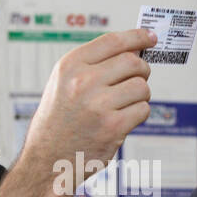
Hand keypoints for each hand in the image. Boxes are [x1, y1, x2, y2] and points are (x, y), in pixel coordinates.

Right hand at [20, 28, 156, 189]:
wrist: (46, 159)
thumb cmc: (57, 121)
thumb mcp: (63, 82)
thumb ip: (94, 64)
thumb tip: (134, 49)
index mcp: (70, 66)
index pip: (113, 41)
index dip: (137, 37)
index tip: (150, 37)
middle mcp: (83, 82)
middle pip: (133, 62)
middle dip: (141, 71)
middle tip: (136, 80)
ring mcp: (99, 105)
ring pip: (142, 87)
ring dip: (140, 96)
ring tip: (124, 104)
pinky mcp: (113, 127)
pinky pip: (143, 109)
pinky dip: (138, 114)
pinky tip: (122, 120)